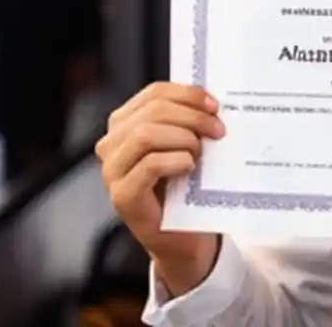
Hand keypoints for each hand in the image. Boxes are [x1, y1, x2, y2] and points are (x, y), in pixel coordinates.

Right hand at [94, 81, 226, 295]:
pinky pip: (148, 165)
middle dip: (192, 116)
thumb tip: (212, 102)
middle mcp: (112, 144)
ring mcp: (113, 172)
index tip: (215, 105)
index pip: (154, 93)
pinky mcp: (122, 196)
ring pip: (145, 134)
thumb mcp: (186, 146)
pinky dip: (176, 160)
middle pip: (152, 111)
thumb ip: (188, 122)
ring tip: (202, 152)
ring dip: (183, 138)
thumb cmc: (187, 188)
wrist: (184, 237)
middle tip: (219, 130)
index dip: (187, 94)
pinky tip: (191, 167)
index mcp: (126, 124)